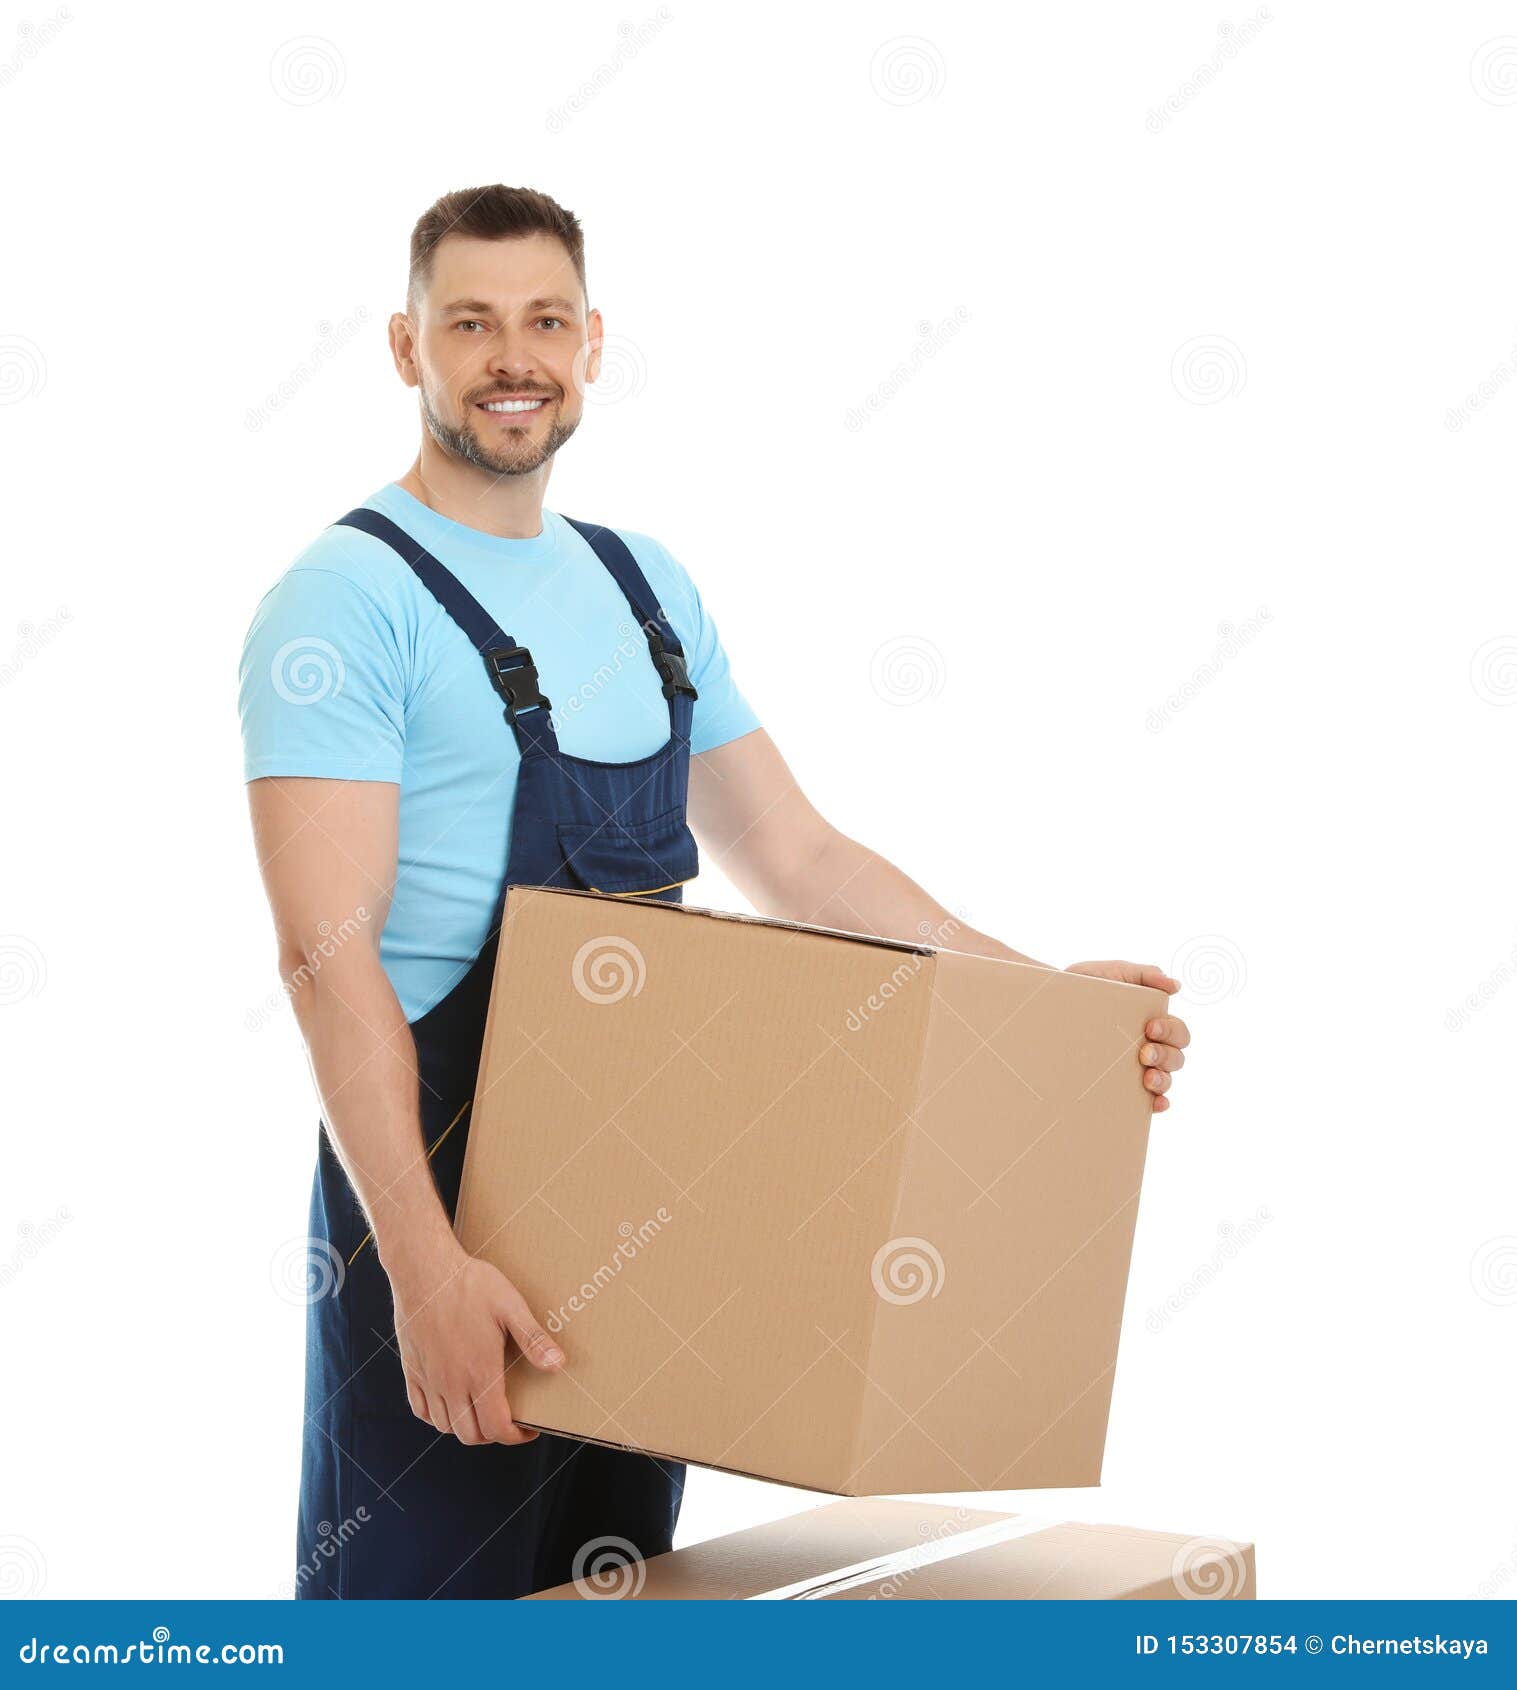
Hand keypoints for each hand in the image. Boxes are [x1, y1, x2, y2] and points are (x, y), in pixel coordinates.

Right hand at [388, 1240, 565, 1444]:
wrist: (424, 1268)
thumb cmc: (470, 1284)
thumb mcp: (510, 1306)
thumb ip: (534, 1339)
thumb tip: (558, 1365)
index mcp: (478, 1373)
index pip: (496, 1427)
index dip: (515, 1436)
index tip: (529, 1428)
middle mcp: (451, 1383)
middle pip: (471, 1435)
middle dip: (493, 1435)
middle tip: (508, 1419)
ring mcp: (428, 1378)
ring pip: (445, 1427)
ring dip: (466, 1428)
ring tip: (483, 1411)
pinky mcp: (412, 1369)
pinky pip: (421, 1409)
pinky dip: (437, 1416)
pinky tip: (450, 1402)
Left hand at [1063, 960, 1188, 1113]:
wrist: (1049, 1002)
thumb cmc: (1086, 986)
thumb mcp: (1115, 973)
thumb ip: (1145, 974)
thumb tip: (1176, 987)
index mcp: (1153, 1023)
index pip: (1178, 1032)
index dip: (1172, 1031)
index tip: (1151, 1027)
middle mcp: (1149, 1047)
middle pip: (1176, 1058)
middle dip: (1166, 1055)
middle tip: (1144, 1052)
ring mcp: (1136, 1068)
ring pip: (1166, 1079)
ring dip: (1163, 1080)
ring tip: (1147, 1077)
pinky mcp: (1121, 1085)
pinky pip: (1148, 1100)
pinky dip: (1158, 1102)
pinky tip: (1154, 1102)